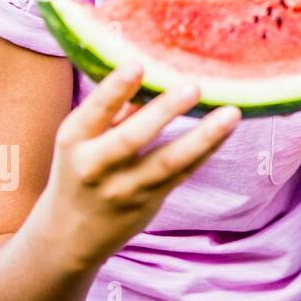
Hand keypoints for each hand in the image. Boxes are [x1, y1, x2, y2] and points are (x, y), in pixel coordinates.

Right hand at [40, 65, 240, 270]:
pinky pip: (184, 172)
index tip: (137, 64)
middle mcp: (95, 166)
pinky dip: (207, 149)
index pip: (93, 112)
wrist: (69, 236)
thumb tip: (153, 75)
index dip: (114, 89)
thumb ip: (114, 111)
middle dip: (163, 112)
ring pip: (168, 161)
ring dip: (203, 136)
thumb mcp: (83, 140)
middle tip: (193, 87)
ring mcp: (125, 188)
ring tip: (231, 113)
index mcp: (73, 141)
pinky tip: (228, 128)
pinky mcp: (150, 200)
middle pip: (132, 139)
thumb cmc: (81, 170)